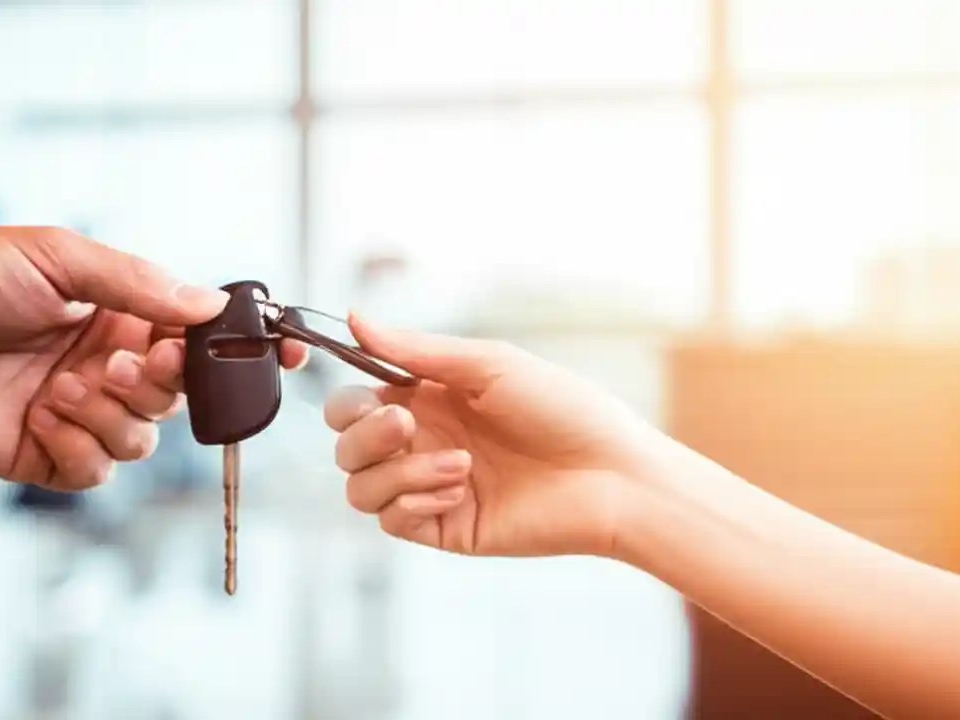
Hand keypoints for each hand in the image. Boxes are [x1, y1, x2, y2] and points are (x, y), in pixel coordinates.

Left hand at [0, 227, 304, 488]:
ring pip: (144, 439)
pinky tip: (42, 417)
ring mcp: (76, 413)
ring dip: (114, 415)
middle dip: (163, 383)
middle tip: (121, 362)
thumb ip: (140, 286)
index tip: (283, 352)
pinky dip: (81, 448)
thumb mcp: (59, 258)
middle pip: (180, 395)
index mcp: (116, 315)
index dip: (240, 347)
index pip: (197, 337)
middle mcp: (105, 365)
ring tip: (60, 386)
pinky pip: (97, 472)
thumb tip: (211, 306)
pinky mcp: (44, 455)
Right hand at [324, 316, 669, 556]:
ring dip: (398, 470)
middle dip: (364, 433)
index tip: (372, 394)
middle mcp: (423, 442)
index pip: (354, 402)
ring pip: (359, 486)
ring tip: (460, 465)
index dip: (347, 400)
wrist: (613, 476)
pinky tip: (461, 488)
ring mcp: (430, 486)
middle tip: (407, 423)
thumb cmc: (565, 410)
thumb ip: (416, 349)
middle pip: (346, 445)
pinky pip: (391, 519)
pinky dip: (415, 500)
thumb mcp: (489, 365)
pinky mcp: (443, 527)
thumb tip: (355, 318)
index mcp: (429, 398)